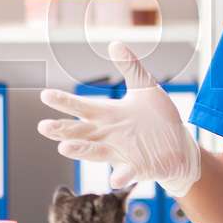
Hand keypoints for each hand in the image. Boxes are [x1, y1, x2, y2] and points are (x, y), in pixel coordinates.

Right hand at [36, 41, 202, 196]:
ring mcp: (120, 153)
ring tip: (63, 148)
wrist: (179, 144)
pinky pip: (126, 173)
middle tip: (43, 126)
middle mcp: (108, 135)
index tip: (45, 95)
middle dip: (61, 130)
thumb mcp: (145, 88)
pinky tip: (115, 179)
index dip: (63, 102)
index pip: (80, 107)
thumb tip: (115, 43)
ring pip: (95, 153)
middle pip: (79, 132)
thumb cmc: (158, 118)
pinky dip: (120, 176)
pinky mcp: (137, 167)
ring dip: (80, 151)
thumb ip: (130, 68)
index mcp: (107, 115)